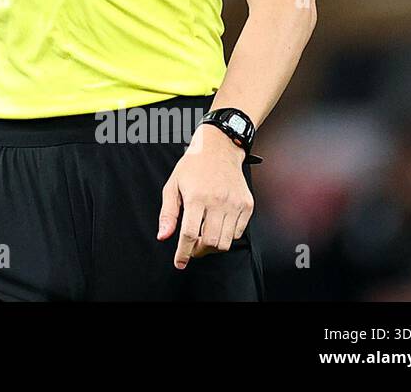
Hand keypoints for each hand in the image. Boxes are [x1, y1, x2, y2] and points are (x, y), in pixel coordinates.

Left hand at [157, 124, 253, 268]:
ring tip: (203, 236)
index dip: (183, 253)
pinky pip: (239, 233)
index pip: (189, 234)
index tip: (179, 263)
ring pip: (225, 242)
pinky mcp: (247, 205)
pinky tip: (218, 225)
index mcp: (196, 197)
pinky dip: (227, 236)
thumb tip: (163, 237)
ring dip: (213, 246)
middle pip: (210, 242)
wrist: (219, 148)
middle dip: (199, 251)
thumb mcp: (173, 186)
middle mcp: (218, 201)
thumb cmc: (192, 167)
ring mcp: (235, 204)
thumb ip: (168, 213)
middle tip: (191, 247)